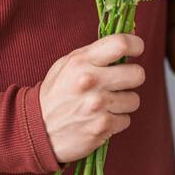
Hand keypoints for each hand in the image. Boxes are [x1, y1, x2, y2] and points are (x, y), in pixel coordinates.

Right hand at [38, 33, 145, 163]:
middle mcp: (91, 82)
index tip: (136, 49)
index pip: (121, 44)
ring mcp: (98, 106)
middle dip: (132, 77)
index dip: (135, 45)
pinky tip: (99, 119)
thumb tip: (125, 44)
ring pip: (134, 100)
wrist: (37, 130)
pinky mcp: (102, 127)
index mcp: (81, 62)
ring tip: (105, 104)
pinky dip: (115, 121)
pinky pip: (126, 120)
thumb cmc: (55, 94)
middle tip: (121, 82)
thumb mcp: (66, 65)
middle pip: (137, 74)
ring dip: (123, 102)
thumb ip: (93, 54)